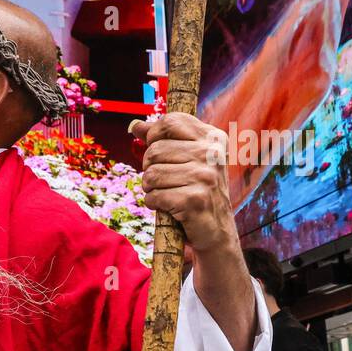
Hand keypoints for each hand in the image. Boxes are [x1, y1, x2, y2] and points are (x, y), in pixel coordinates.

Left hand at [132, 112, 236, 254]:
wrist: (217, 229)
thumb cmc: (197, 189)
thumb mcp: (187, 158)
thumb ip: (162, 139)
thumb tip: (134, 125)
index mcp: (212, 138)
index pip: (170, 122)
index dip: (154, 136)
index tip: (159, 153)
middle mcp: (212, 154)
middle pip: (155, 150)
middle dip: (150, 168)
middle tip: (165, 180)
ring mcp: (205, 177)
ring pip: (151, 174)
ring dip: (151, 188)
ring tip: (167, 193)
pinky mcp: (194, 200)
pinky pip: (154, 196)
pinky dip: (154, 203)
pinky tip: (168, 206)